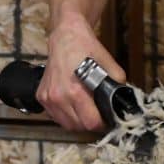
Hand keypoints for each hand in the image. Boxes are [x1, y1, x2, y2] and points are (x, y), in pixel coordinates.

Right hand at [37, 11, 125, 131]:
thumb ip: (117, 83)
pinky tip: (73, 106)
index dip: (102, 124)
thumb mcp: (109, 64)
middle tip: (98, 115)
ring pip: (66, 124)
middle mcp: (58, 97)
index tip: (106, 119)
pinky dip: (66, 116)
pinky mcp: (41, 96)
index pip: (90, 123)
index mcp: (75, 91)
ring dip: (78, 122)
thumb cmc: (86, 48)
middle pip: (78, 126)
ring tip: (86, 111)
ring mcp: (48, 98)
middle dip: (91, 123)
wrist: (66, 36)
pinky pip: (56, 116)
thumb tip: (122, 99)